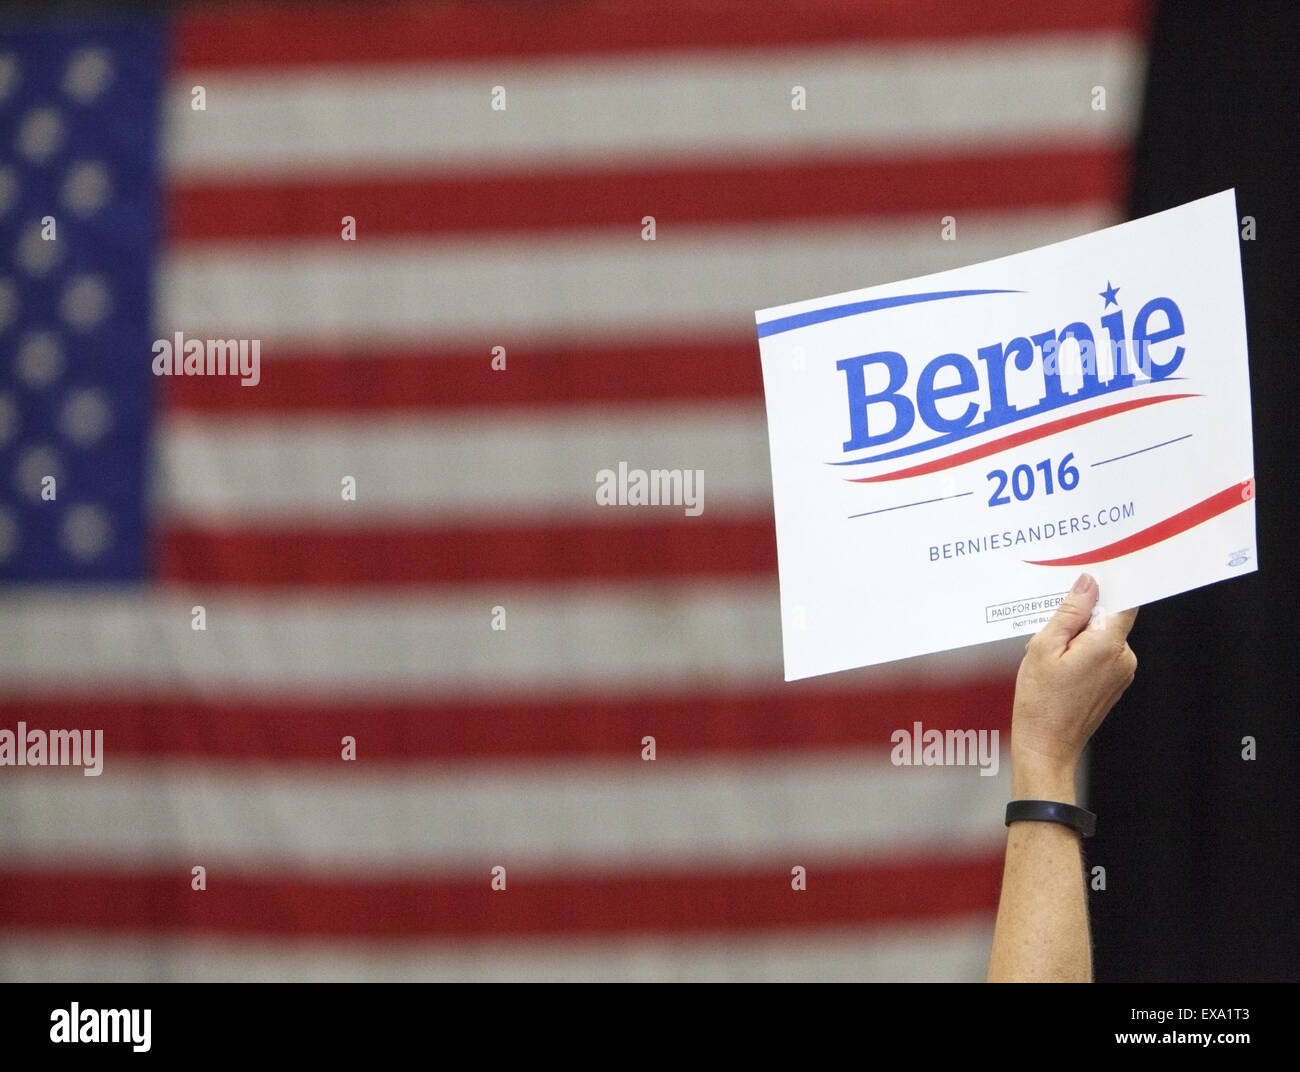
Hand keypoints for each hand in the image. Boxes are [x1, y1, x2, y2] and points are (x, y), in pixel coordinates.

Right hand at [1010, 573, 1136, 800]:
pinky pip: (1102, 655)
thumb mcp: (1043, 647)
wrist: (1046, 745)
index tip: (1090, 581)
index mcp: (1108, 644)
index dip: (1108, 588)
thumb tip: (1088, 584)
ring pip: (1102, 637)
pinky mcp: (1115, 684)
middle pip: (1108, 618)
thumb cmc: (1041, 702)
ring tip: (1052, 657)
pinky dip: (1082, 654)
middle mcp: (1123, 658)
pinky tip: (1059, 669)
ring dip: (1078, 638)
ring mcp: (1122, 673)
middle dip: (1081, 618)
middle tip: (1052, 633)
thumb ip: (1069, 612)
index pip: (1123, 601)